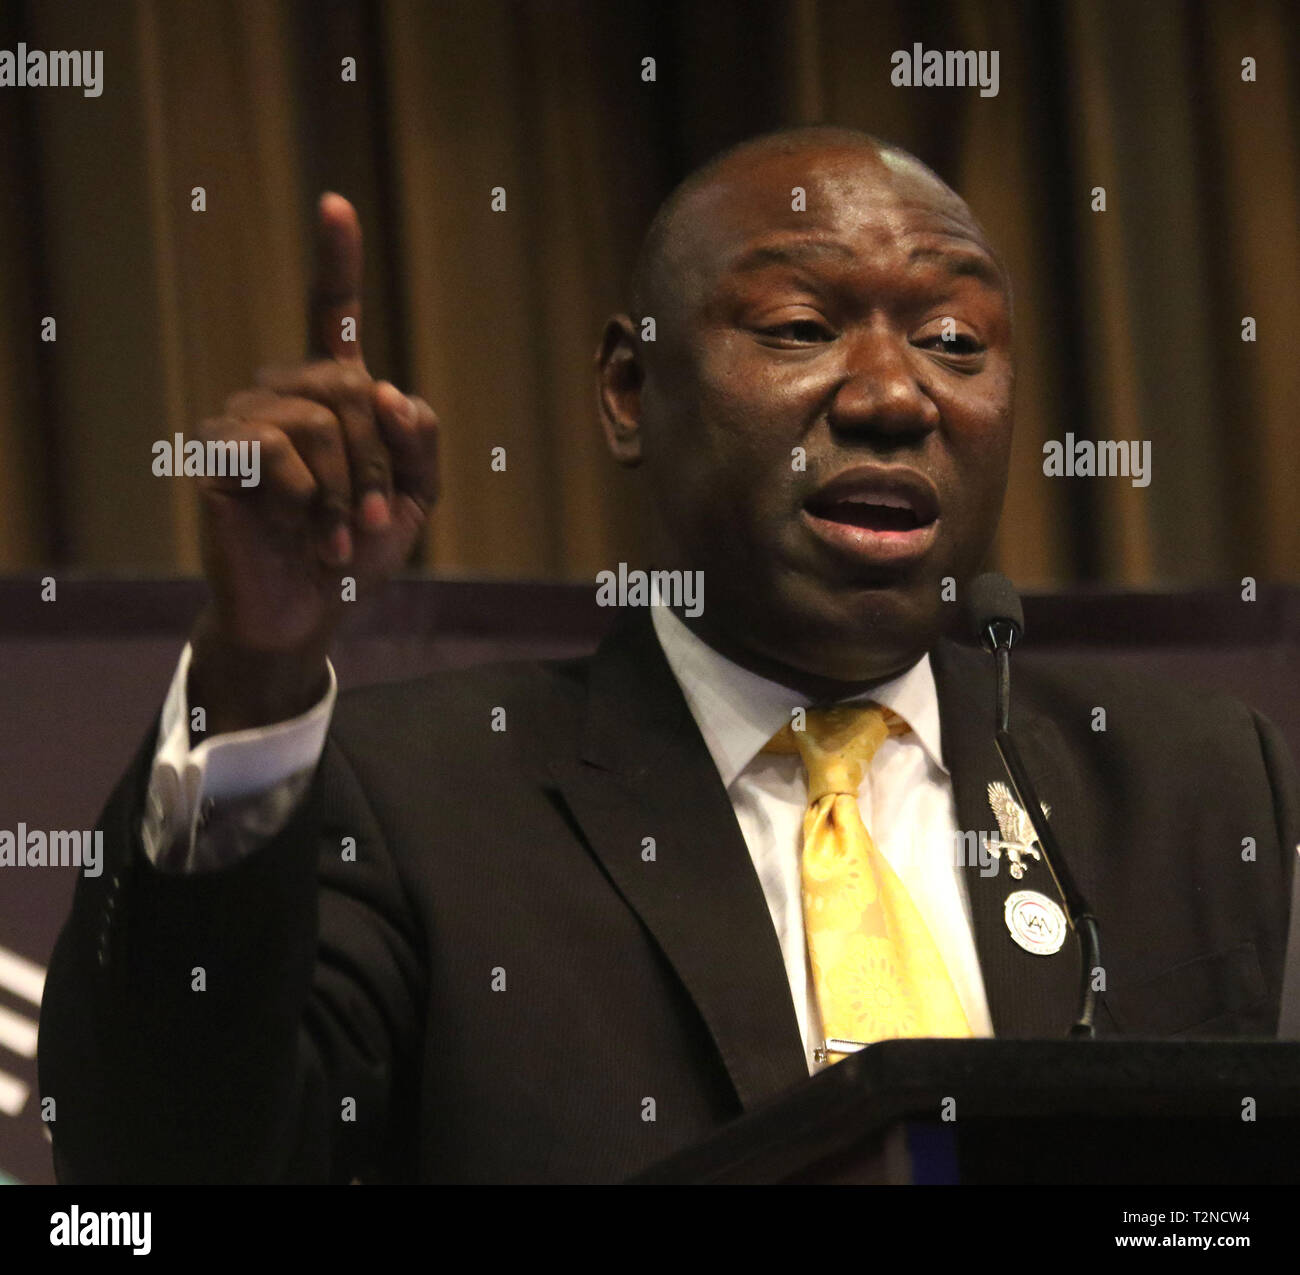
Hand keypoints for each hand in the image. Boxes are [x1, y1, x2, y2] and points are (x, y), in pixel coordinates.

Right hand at [188, 193, 438, 729]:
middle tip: (379, 520)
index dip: (336, 262)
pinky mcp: (219, 452)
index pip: (331, 317)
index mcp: (334, 396)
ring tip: (339, 536)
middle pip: (351, 385)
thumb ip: (419, 442)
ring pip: (318, 416)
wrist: (311, 608)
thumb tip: (387, 384)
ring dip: (348, 489)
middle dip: (380, 460)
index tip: (334, 203)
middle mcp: (286, 393)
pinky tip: (300, 526)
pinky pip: (276, 445)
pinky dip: (307, 495)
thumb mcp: (416, 497)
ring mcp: (247, 418)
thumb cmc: (362, 550)